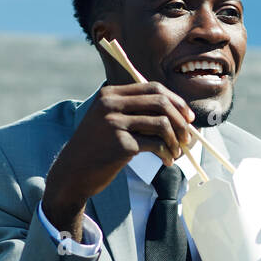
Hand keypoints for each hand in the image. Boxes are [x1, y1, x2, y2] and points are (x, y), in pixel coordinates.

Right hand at [42, 82, 194, 236]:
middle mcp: (111, 104)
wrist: (72, 173)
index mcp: (110, 94)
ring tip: (176, 153)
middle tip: (187, 137)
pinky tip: (166, 162)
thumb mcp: (109, 121)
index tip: (187, 117)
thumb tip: (176, 112)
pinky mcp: (121, 144)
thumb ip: (134, 112)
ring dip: (175, 140)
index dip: (176, 100)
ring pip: (162, 124)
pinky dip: (166, 154)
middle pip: (160, 102)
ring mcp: (115, 123)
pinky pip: (155, 145)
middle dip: (180, 120)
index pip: (152, 87)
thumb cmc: (96, 149)